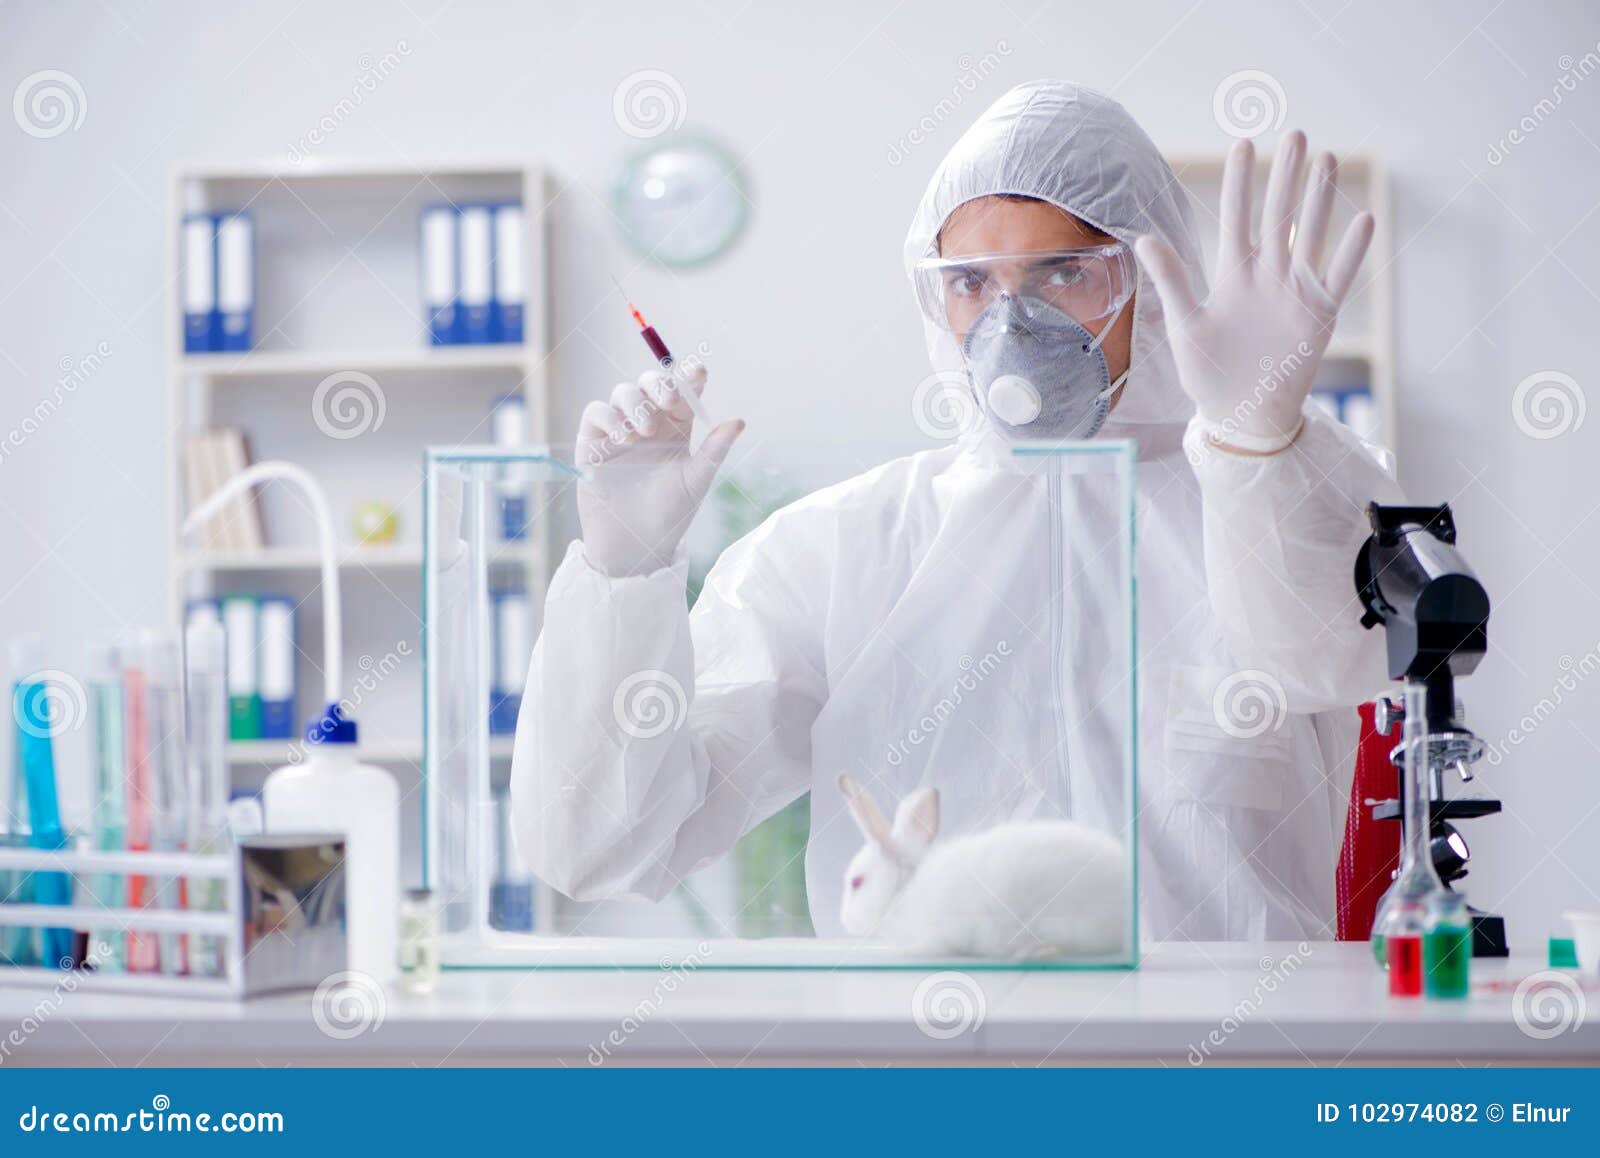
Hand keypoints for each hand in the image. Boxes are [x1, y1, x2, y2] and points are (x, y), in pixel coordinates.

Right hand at [576, 361, 743, 576]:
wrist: (636, 544)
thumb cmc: (671, 514)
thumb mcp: (697, 480)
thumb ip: (714, 450)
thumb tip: (740, 421)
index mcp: (676, 428)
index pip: (683, 392)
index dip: (689, 377)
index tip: (699, 373)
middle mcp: (648, 423)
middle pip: (649, 384)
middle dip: (658, 384)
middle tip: (668, 402)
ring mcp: (619, 430)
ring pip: (622, 392)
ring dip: (634, 402)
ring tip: (643, 432)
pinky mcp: (592, 442)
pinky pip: (595, 412)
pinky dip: (607, 416)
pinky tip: (621, 435)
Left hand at [1136, 131, 1374, 452]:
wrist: (1241, 414)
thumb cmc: (1207, 373)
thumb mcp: (1184, 325)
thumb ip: (1172, 281)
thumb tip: (1144, 238)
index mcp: (1233, 275)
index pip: (1237, 218)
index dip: (1241, 182)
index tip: (1245, 144)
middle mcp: (1267, 276)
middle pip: (1278, 216)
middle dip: (1286, 177)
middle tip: (1296, 135)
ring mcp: (1295, 292)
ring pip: (1310, 236)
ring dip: (1319, 200)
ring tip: (1328, 160)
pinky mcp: (1319, 314)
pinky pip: (1338, 278)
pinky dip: (1350, 253)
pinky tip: (1361, 220)